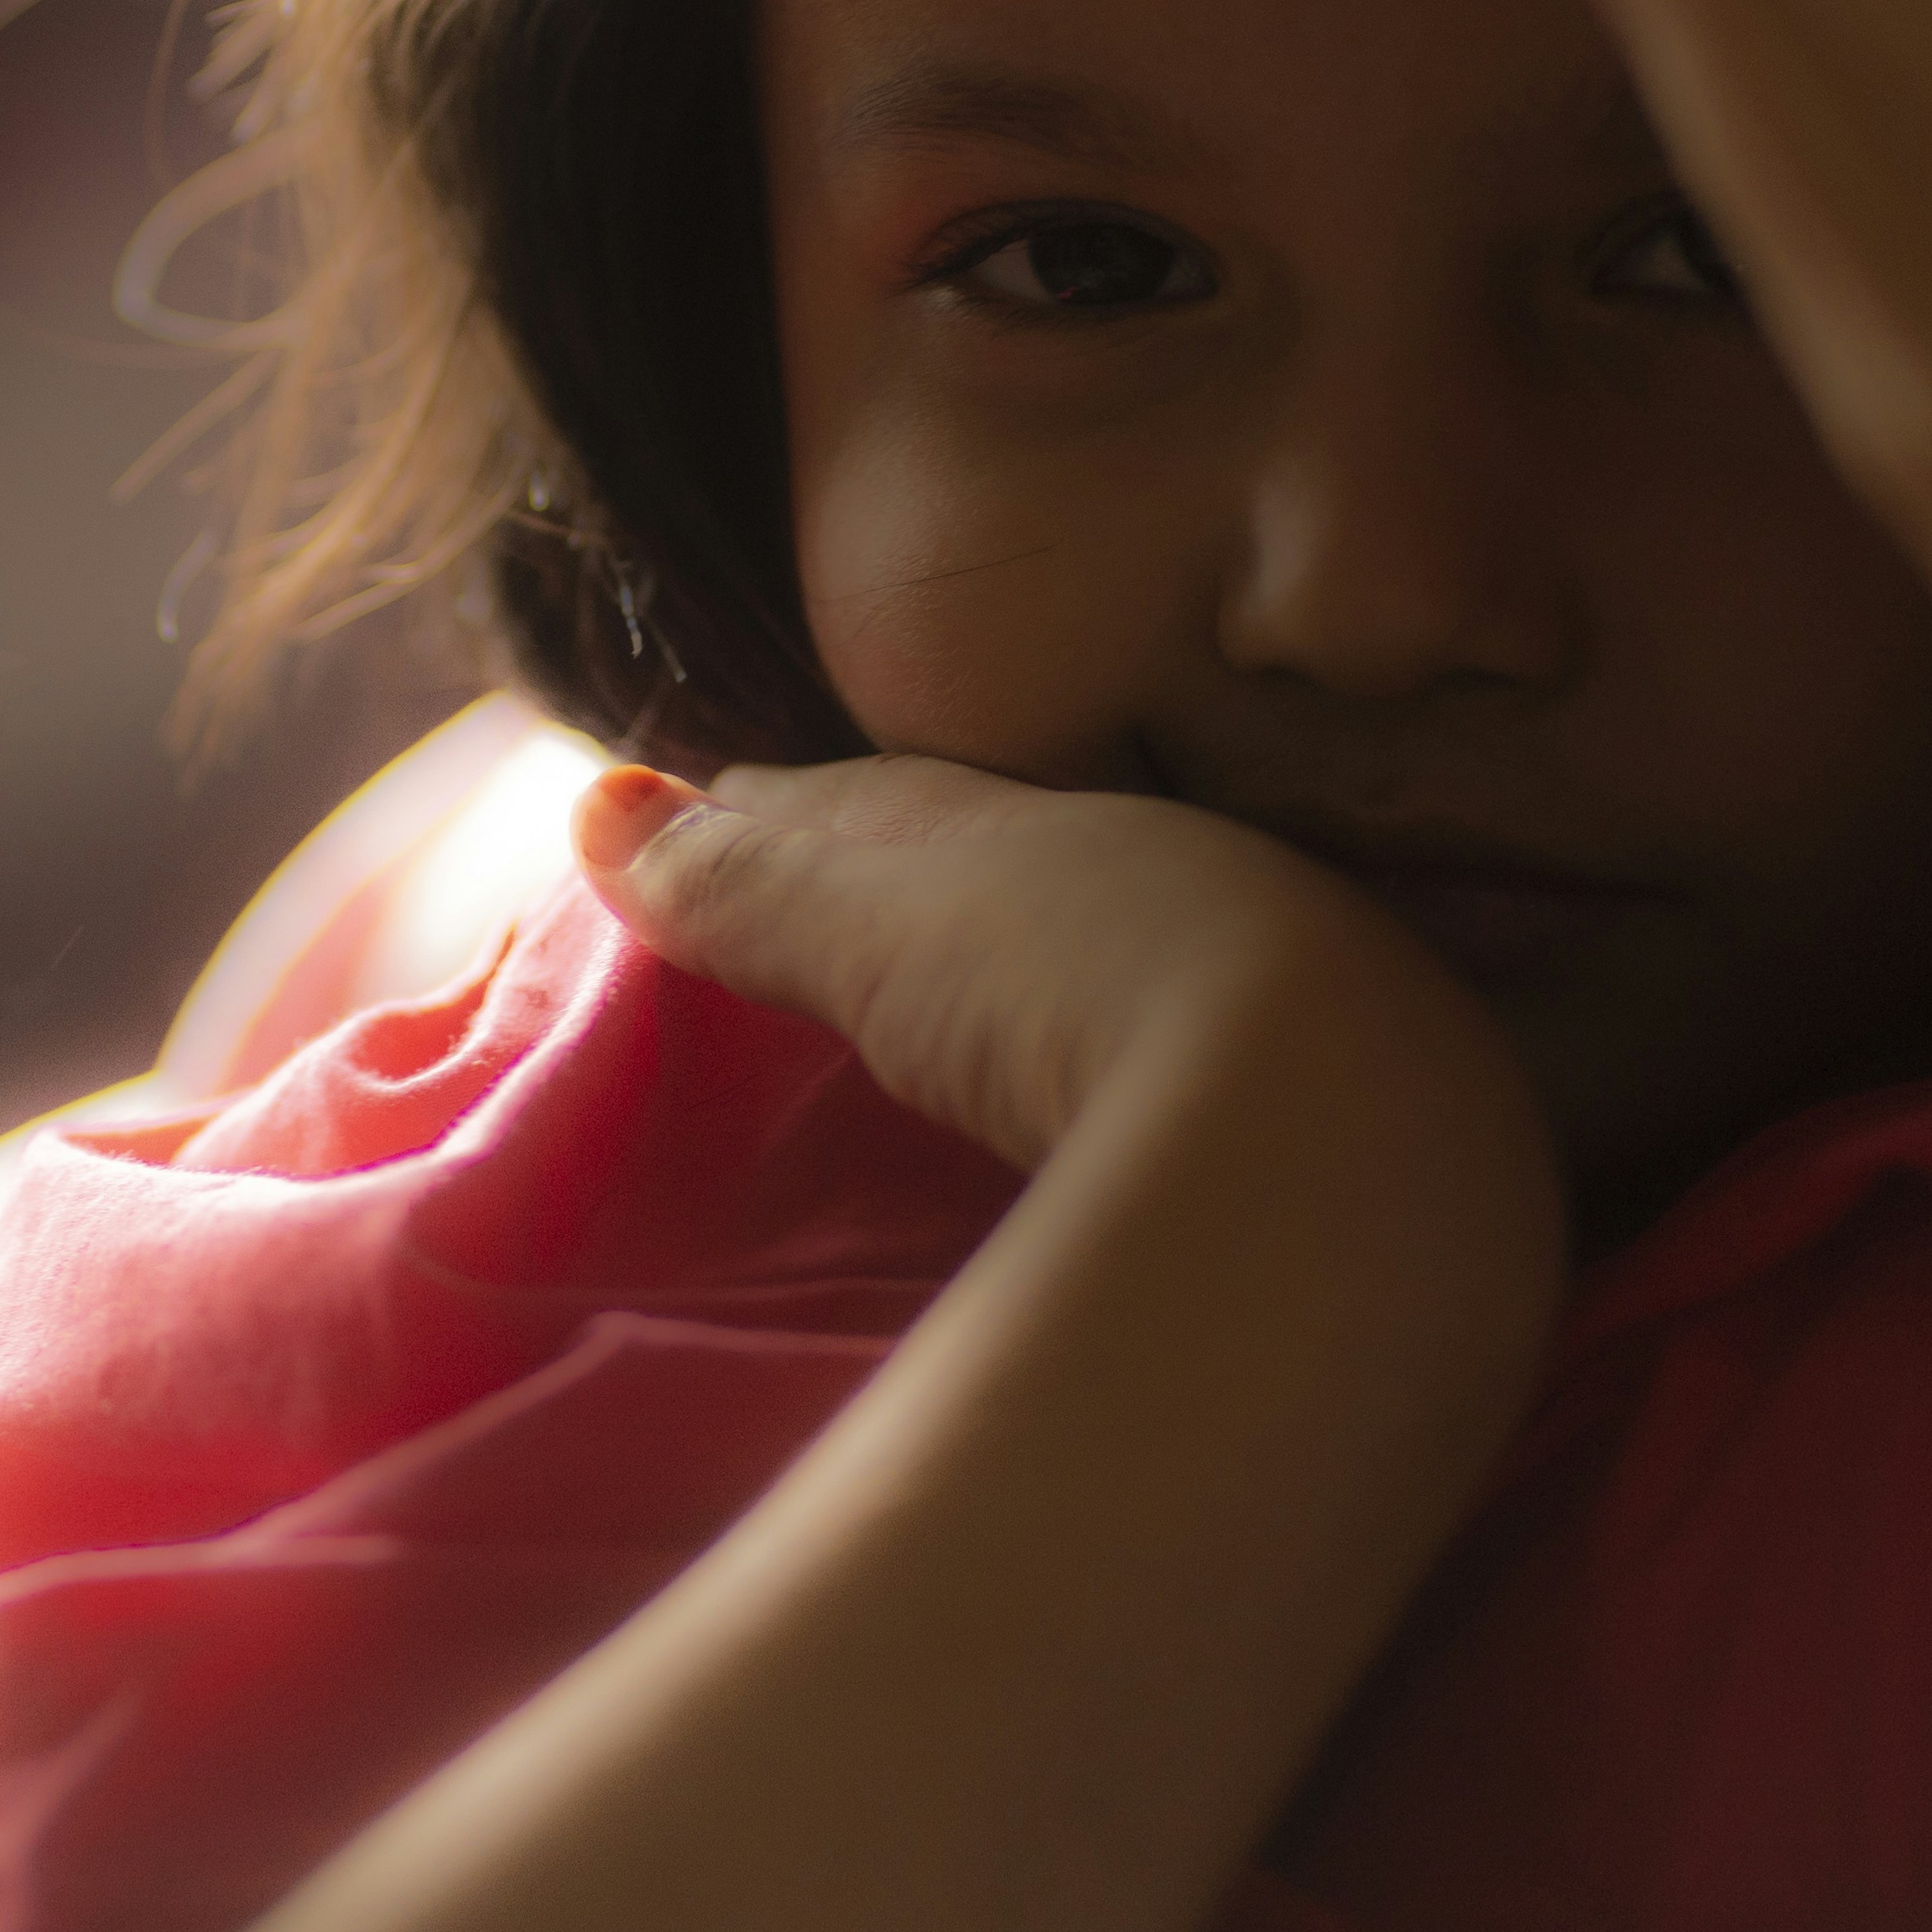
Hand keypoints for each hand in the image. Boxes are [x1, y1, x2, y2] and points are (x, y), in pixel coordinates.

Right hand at [579, 755, 1527, 1174]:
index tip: (694, 820)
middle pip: (975, 866)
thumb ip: (748, 876)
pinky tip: (1069, 1124)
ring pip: (1075, 956)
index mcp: (1021, 831)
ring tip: (910, 1010)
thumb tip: (600, 803)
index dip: (780, 815)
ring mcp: (1224, 1001)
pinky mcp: (1282, 1123)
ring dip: (988, 976)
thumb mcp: (879, 922)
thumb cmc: (1082, 987)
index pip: (872, 806)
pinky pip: (1144, 1064)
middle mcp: (1134, 885)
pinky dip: (1076, 1073)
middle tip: (780, 901)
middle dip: (881, 879)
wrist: (1331, 1128)